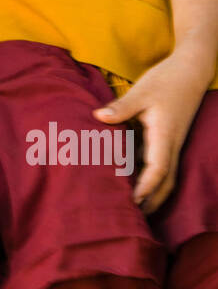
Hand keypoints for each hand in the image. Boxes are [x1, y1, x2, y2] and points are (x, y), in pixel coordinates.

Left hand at [93, 48, 211, 211]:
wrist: (190, 70)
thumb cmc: (166, 80)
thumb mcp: (142, 91)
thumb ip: (121, 107)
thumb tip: (98, 117)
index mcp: (165, 136)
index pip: (158, 169)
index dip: (146, 187)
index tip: (133, 202)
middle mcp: (171, 144)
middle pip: (165, 182)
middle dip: (151, 201)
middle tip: (132, 218)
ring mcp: (172, 143)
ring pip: (164, 175)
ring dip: (150, 192)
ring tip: (131, 207)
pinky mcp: (168, 138)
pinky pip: (160, 164)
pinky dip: (148, 176)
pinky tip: (131, 180)